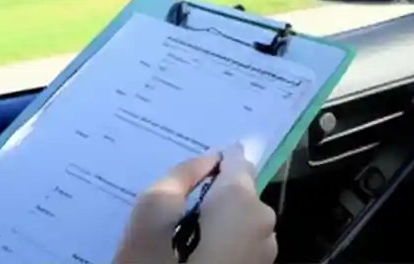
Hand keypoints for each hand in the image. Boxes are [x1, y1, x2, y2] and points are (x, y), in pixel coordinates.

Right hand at [113, 145, 276, 263]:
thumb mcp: (148, 219)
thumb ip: (176, 179)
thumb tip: (206, 160)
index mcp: (243, 202)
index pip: (236, 159)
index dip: (209, 165)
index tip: (183, 182)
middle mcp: (264, 223)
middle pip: (236, 192)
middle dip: (208, 199)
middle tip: (171, 222)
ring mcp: (266, 252)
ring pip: (237, 221)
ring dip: (212, 226)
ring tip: (175, 248)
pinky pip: (238, 245)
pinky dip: (217, 247)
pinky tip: (188, 261)